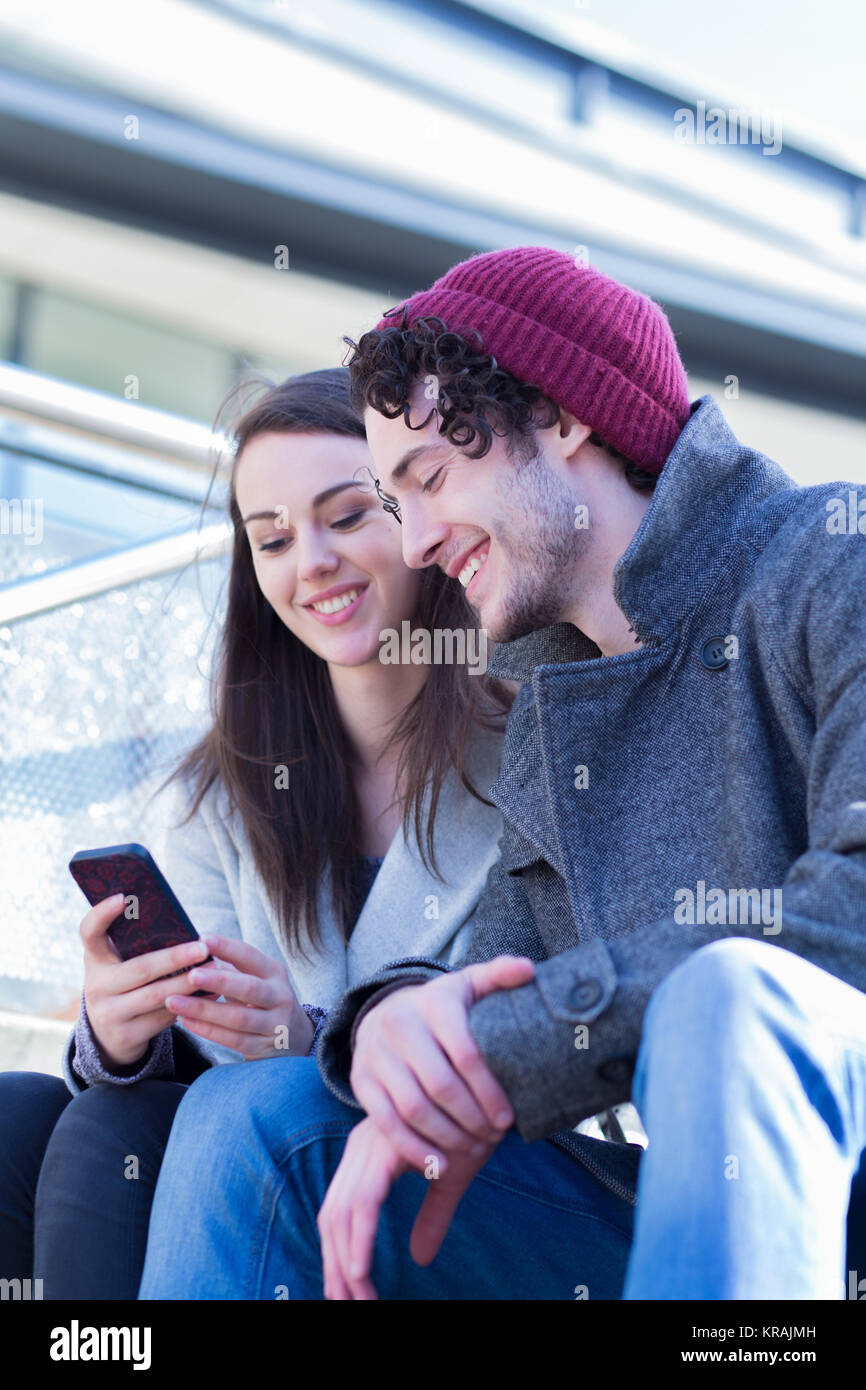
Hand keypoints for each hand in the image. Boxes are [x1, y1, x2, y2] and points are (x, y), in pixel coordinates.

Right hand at [81, 893, 215, 1069]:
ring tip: (214, 970)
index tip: (123, 897)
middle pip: (140, 968)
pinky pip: (163, 1018)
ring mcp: (109, 1013)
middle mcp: (97, 986)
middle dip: (175, 957)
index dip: (102, 914)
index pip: (89, 932)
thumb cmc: (124, 985)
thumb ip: (136, 945)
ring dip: (188, 983)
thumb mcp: (119, 964)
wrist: (108, 1036)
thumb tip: (179, 922)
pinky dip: (188, 1005)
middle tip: (203, 948)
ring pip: (156, 995)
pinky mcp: (126, 1036)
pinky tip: (209, 995)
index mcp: (95, 959)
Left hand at [164, 934, 312, 1058]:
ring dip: (204, 1010)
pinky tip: (186, 1022)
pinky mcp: (263, 1048)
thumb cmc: (263, 1000)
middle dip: (218, 981)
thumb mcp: (257, 979)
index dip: (227, 947)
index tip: (202, 939)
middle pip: (248, 988)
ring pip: (238, 1017)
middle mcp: (279, 996)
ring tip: (174, 1001)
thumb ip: (230, 968)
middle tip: (190, 975)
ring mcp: (274, 1024)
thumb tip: (192, 951)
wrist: (295, 1038)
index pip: (250, 956)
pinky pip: (233, 1040)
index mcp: (274, 972)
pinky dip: (208, 1030)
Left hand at [318, 1115, 498, 1298]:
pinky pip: (364, 1200)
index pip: (336, 1211)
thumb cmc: (474, 1125)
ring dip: (346, 1261)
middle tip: (343, 1305)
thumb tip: (419, 1258)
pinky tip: (360, 1267)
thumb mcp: (450, 1180)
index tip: (342, 1295)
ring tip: (358, 1297)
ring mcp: (371, 1143)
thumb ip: (432, 1216)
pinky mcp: (387, 1145)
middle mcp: (361, 1145)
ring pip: (341, 1213)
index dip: (335, 1254)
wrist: (494, 1085)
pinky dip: (359, 1236)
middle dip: (335, 1266)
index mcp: (368, 1152)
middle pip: (331, 1216)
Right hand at [350, 954, 534, 1169]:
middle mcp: (399, 1024)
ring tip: (472, 1150)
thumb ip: (500, 975)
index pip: (466, 1053)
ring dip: (446, 1137)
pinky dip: (413, 1148)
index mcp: (434, 1001)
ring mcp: (376, 1053)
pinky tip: (438, 1165)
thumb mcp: (470, 984)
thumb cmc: (444, 1006)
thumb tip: (528, 969)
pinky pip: (385, 1122)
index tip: (508, 1118)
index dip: (489, 1091)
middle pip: (440, 1085)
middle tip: (493, 1139)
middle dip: (471, 1118)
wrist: (387, 1011)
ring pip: (412, 1106)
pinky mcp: (361, 1080)